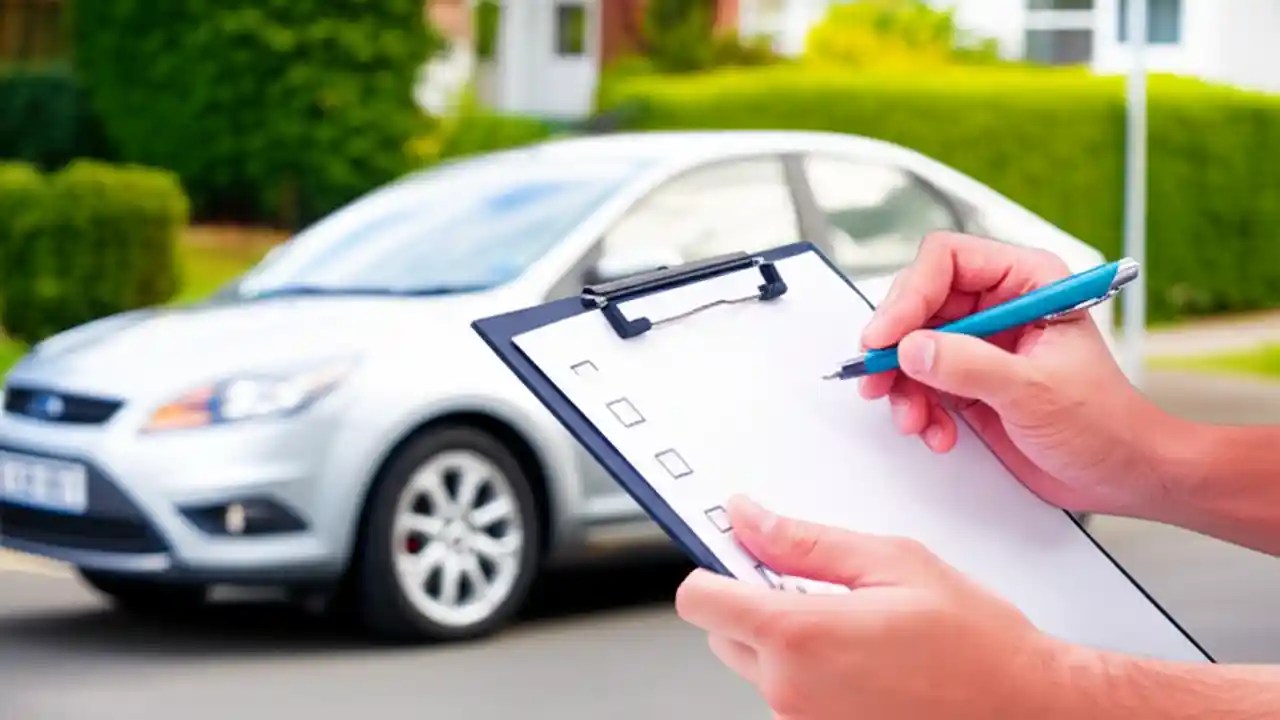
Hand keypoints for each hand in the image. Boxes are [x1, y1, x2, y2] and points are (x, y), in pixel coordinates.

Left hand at [676, 497, 1090, 718]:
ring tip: (855, 627)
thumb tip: (749, 519)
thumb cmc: (976, 643)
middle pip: (723, 634)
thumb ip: (806, 540)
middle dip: (753, 603)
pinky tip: (862, 660)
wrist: (1025, 708)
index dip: (714, 570)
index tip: (738, 555)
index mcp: (800, 636)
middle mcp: (791, 691)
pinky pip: (790, 698)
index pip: (699, 600)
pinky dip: (810, 676)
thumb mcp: (892, 562)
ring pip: (757, 667)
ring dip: (785, 642)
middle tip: (816, 585)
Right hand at [859, 232, 1180, 516]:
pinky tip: (938, 433)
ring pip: (912, 346)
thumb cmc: (1105, 425)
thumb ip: (968, 366)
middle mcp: (999, 306)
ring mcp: (981, 345)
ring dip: (902, 386)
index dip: (909, 294)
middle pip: (919, 301)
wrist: (1121, 475)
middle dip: (895, 345)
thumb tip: (911, 348)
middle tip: (877, 377)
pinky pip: (920, 383)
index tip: (886, 337)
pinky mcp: (969, 380)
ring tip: (913, 419)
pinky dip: (918, 409)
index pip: (947, 261)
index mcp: (1027, 283)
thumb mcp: (1034, 391)